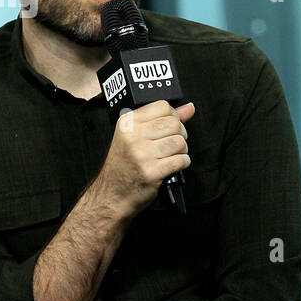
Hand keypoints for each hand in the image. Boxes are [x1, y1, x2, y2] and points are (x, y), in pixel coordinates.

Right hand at [94, 100, 194, 214]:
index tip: (169, 127)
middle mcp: (133, 136)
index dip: (173, 116)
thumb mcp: (135, 136)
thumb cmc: (124, 166)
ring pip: (180, 142)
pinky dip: (182, 163)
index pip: (163, 106)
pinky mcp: (151, 171)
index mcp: (128, 123)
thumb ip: (162, 119)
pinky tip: (172, 165)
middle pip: (174, 124)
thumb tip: (188, 108)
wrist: (112, 193)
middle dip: (180, 134)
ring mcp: (142, 154)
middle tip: (172, 144)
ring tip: (171, 155)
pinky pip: (181, 160)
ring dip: (182, 151)